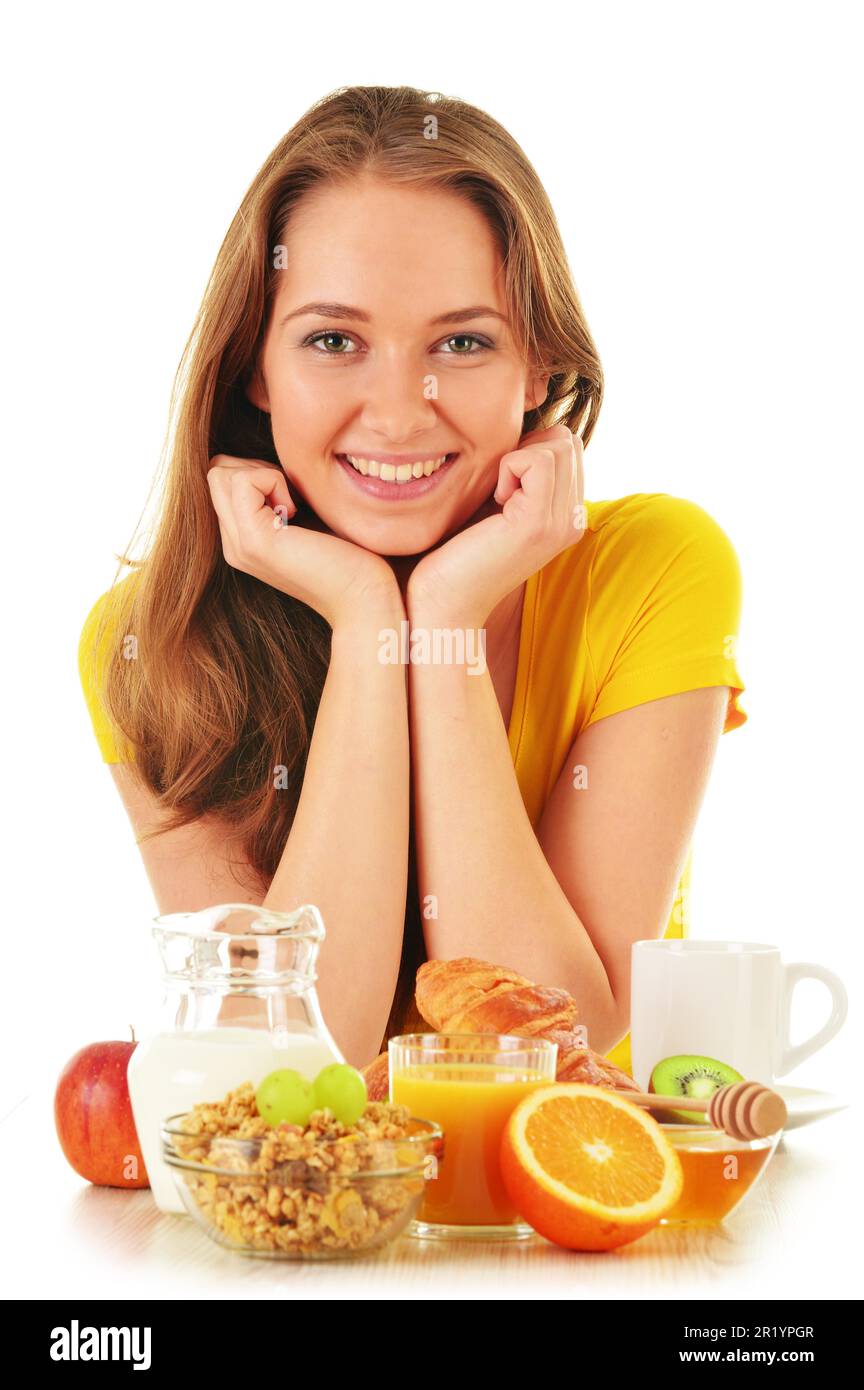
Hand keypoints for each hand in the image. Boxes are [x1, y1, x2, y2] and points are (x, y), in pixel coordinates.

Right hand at [207, 455, 401, 626]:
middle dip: (255, 467)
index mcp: (243, 541)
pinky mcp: (255, 541)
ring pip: (220, 473)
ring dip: (262, 473)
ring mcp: (240, 546)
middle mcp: (234, 546)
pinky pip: (241, 481)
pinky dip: (271, 480)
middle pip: (215, 473)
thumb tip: (271, 462)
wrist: (365, 598)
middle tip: (292, 497)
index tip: (292, 494)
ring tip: (293, 506)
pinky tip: (296, 511)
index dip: (255, 471)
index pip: (221, 480)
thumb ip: (280, 497)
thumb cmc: (351, 556)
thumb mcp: (307, 519)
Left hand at [407, 425, 584, 624]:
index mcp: (568, 515)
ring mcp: (562, 522)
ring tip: (498, 498)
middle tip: (499, 489)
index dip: (529, 449)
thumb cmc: (456, 552)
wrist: (443, 602)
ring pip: (558, 444)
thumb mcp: (497, 504)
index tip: (502, 485)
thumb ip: (519, 474)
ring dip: (517, 458)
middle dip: (527, 448)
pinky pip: (538, 459)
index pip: (568, 446)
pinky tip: (495, 501)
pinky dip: (509, 466)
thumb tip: (522, 431)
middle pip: (567, 439)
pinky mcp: (538, 522)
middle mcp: (574, 520)